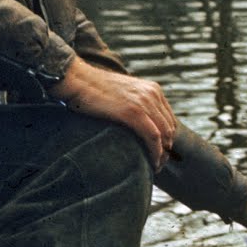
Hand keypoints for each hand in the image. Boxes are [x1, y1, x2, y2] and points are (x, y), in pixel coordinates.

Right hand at [51, 56, 176, 168]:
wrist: (77, 79)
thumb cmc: (93, 89)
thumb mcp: (123, 93)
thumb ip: (135, 103)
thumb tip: (138, 123)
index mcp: (153, 89)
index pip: (169, 119)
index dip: (168, 139)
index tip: (162, 154)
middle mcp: (153, 94)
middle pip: (169, 128)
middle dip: (167, 149)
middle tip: (159, 164)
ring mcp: (144, 102)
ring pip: (164, 135)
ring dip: (162, 154)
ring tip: (155, 167)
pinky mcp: (133, 112)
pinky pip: (153, 137)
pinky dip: (155, 152)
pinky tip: (152, 163)